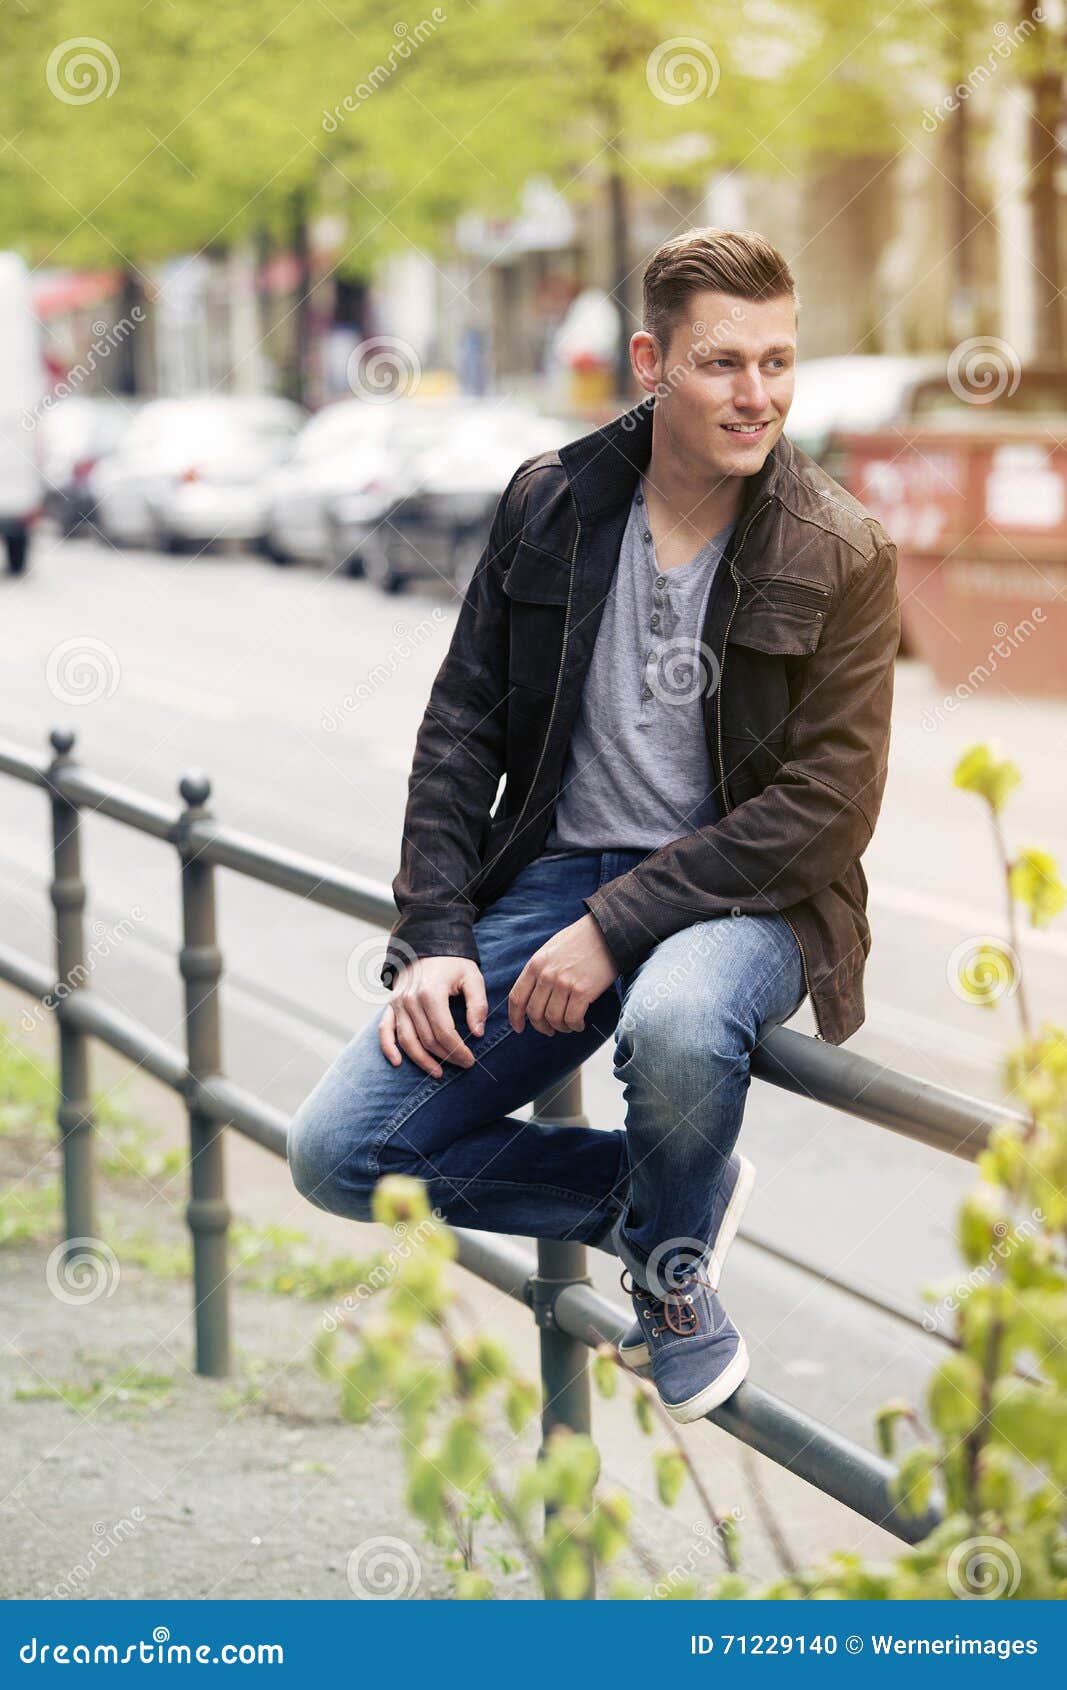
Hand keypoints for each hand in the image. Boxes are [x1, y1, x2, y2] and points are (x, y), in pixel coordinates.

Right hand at [379, 956, 488, 1078]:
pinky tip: (397, 1062)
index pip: (444, 1032)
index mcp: (431, 993)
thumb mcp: (472, 977)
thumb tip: (478, 1033)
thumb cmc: (453, 962)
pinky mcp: (390, 1005)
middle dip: (445, 1056)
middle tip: (462, 1064)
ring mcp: (397, 1003)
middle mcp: (410, 1000)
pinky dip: (388, 1048)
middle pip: (427, 1039)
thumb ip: (478, 1004)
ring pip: (407, 1040)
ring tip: (437, 1072)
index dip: (458, 1050)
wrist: (427, 943)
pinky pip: (385, 1030)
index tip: (470, 1060)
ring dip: (421, 1060)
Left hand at [508, 914, 617, 1035]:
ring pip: (553, 1018)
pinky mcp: (582, 991)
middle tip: (549, 1030)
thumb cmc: (580, 941)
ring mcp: (564, 983)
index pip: (517, 997)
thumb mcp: (551, 950)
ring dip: (560, 1027)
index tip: (519, 1028)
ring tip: (568, 1026)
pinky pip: (572, 1018)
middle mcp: (546, 975)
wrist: (607, 932)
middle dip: (541, 1027)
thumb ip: (539, 971)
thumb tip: (533, 996)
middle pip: (534, 1013)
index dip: (515, 1017)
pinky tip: (579, 1024)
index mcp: (535, 964)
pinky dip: (575, 1026)